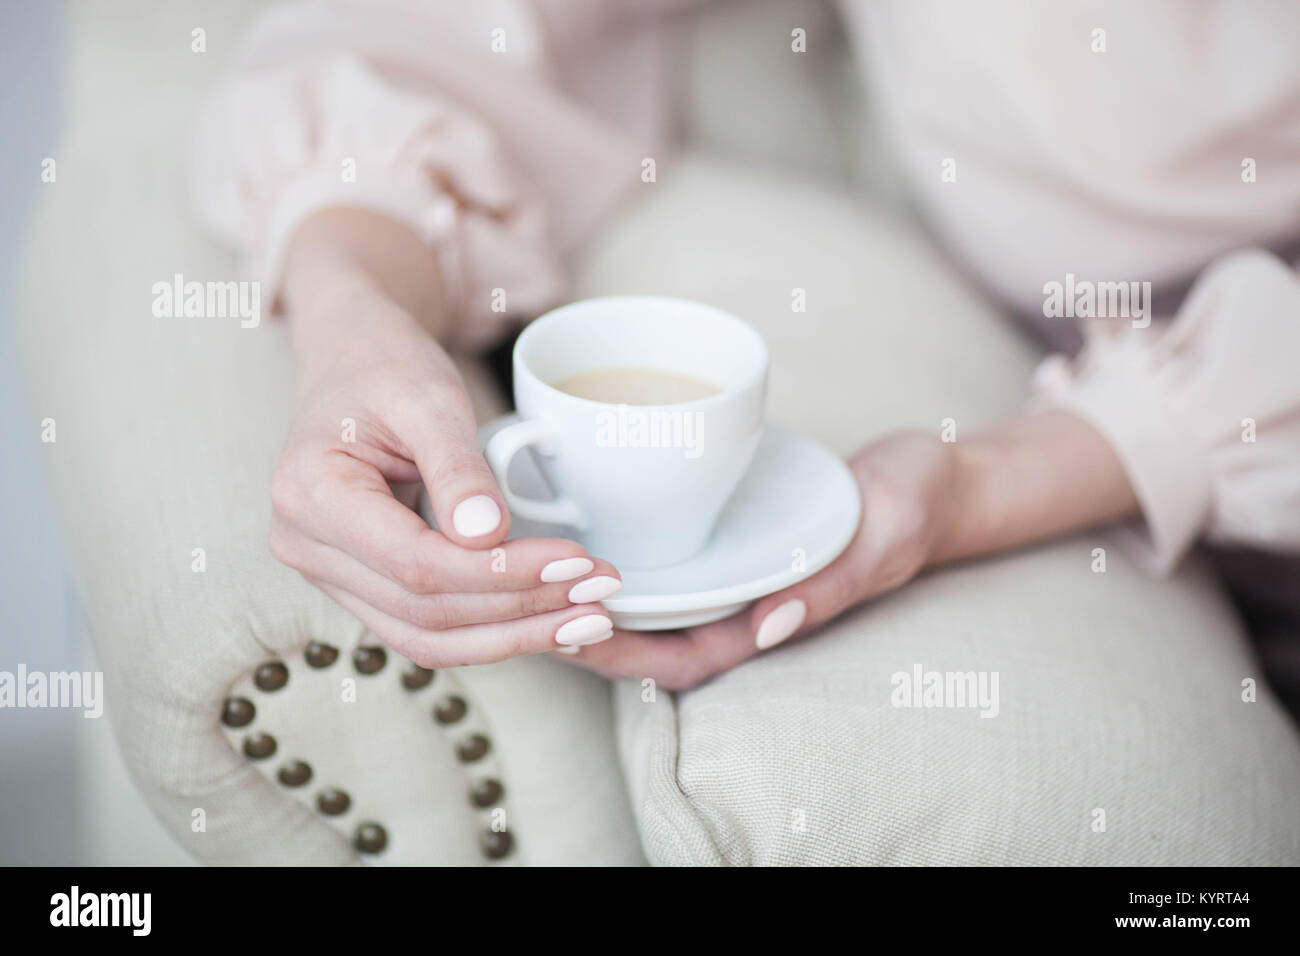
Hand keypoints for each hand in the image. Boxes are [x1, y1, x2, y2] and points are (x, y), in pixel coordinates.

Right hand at [268, 281, 621, 667]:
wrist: (354, 356)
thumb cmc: (385, 365)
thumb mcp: (428, 396)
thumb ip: (456, 466)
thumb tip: (488, 536)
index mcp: (310, 494)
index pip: (417, 564)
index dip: (502, 574)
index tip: (574, 561)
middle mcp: (305, 546)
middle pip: (424, 611)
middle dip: (521, 609)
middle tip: (600, 594)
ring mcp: (327, 572)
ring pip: (424, 638)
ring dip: (512, 636)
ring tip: (587, 620)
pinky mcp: (360, 583)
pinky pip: (424, 628)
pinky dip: (489, 632)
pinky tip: (550, 622)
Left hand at [557, 432, 958, 689]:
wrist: (934, 474)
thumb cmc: (915, 506)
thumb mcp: (882, 538)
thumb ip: (830, 584)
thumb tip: (767, 628)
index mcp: (775, 620)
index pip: (684, 661)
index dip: (623, 658)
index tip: (567, 633)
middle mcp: (745, 605)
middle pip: (652, 638)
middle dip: (588, 631)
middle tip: (522, 600)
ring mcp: (736, 573)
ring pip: (652, 601)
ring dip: (595, 594)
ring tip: (533, 572)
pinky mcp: (730, 536)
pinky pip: (668, 557)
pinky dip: (622, 552)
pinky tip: (581, 524)